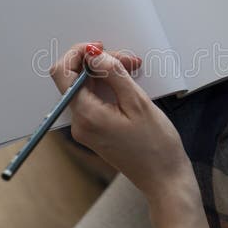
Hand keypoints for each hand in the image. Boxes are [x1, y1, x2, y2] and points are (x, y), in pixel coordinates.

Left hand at [49, 42, 194, 200]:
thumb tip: (94, 54)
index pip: (63, 73)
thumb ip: (113, 74)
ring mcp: (86, 128)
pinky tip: (128, 85)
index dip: (78, 54)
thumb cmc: (156, 147)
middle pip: (76, 78)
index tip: (99, 48)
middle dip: (100, 63)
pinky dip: (109, 87)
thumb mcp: (138, 102)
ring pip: (87, 87)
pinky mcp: (95, 130)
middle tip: (129, 61)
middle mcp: (80, 123)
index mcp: (87, 115)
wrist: (164, 179)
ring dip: (107, 74)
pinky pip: (94, 100)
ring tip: (133, 70)